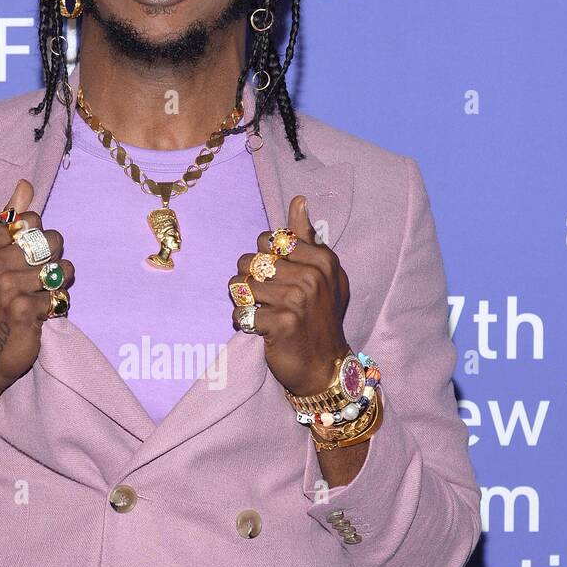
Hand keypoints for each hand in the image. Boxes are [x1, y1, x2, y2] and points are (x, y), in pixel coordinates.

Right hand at [0, 178, 74, 404]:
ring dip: (59, 285)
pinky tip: (39, 315)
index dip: (39, 239)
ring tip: (42, 296)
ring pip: (60, 270)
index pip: (30, 221)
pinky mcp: (25, 310)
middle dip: (54, 259)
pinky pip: (58, 297)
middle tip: (39, 279)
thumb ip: (7, 224)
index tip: (27, 259)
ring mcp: (7, 287)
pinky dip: (55, 307)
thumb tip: (25, 185)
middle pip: (50, 241)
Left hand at [230, 194, 350, 395]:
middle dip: (249, 280)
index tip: (277, 279)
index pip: (269, 240)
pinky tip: (258, 328)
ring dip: (243, 301)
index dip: (264, 260)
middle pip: (250, 261)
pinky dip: (243, 322)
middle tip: (265, 299)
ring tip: (260, 312)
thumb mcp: (324, 275)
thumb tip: (299, 200)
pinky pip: (241, 311)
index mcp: (322, 259)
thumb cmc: (321, 317)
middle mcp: (311, 276)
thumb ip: (307, 238)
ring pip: (240, 285)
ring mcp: (297, 299)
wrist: (326, 367)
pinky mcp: (280, 322)